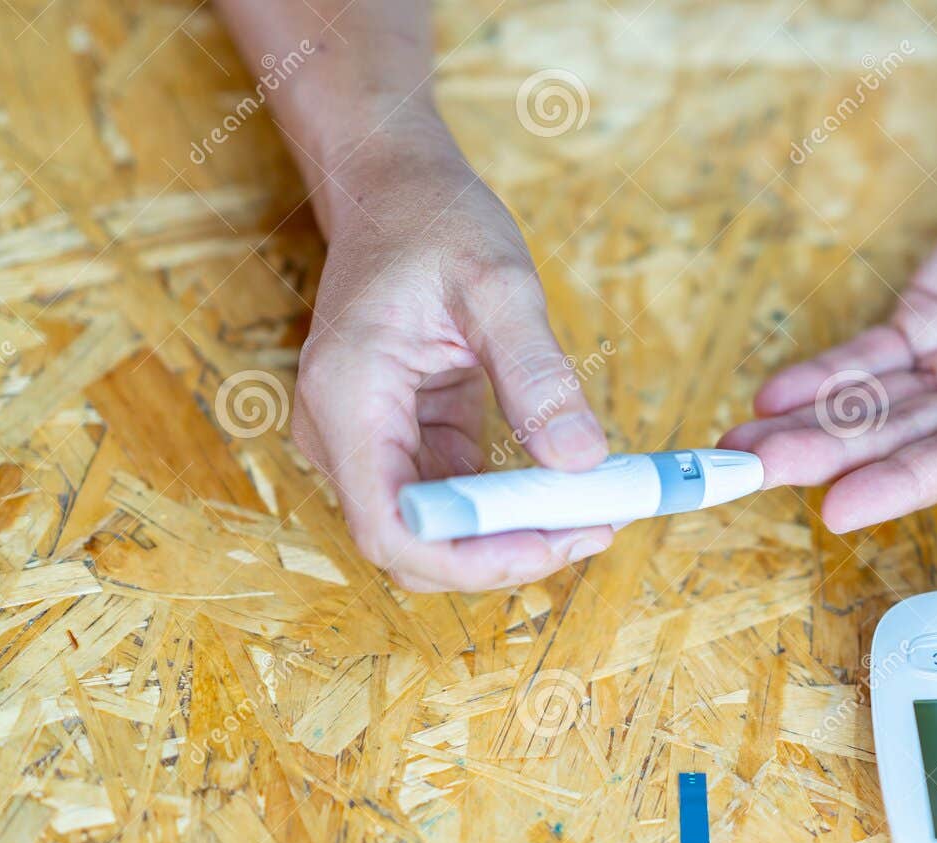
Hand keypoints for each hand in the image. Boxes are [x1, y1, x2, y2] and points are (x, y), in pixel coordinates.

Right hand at [290, 115, 612, 591]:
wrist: (393, 188)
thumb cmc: (433, 221)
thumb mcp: (498, 284)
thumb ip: (537, 375)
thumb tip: (583, 463)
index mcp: (348, 399)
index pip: (392, 529)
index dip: (472, 560)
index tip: (556, 543)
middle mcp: (341, 435)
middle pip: (413, 545)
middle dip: (502, 554)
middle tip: (595, 527)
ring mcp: (366, 442)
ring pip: (435, 531)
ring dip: (511, 534)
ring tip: (595, 507)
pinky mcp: (400, 439)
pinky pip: (452, 498)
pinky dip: (508, 504)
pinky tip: (566, 485)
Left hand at [721, 136, 936, 531]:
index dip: (901, 483)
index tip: (837, 508)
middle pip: (898, 439)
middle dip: (824, 456)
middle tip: (750, 473)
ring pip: (870, 407)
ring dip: (804, 428)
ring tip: (736, 449)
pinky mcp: (922, 329)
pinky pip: (863, 360)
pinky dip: (817, 379)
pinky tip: (769, 400)